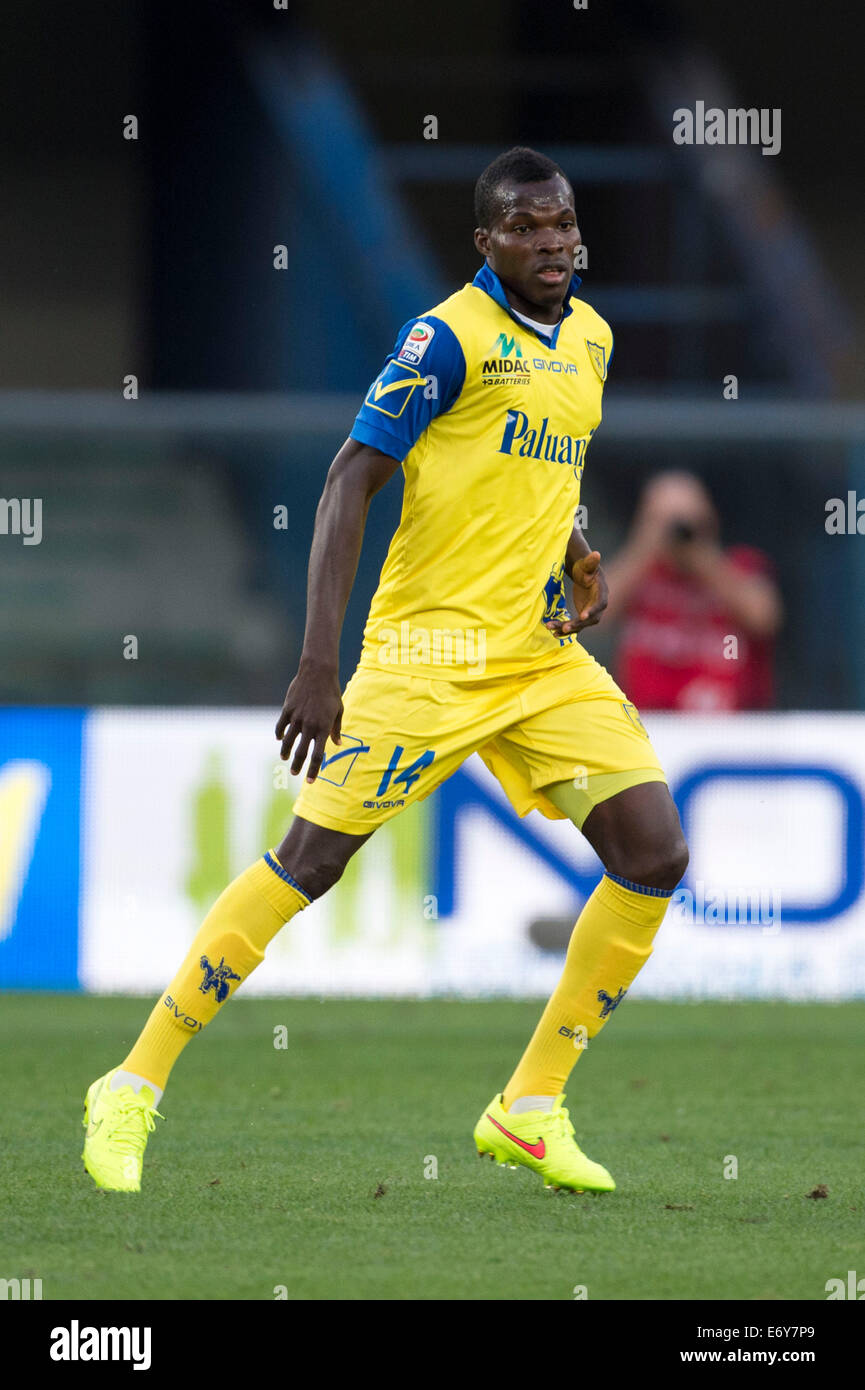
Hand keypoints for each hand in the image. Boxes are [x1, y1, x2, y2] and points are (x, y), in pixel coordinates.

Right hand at [275, 657, 343, 782]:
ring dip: (285, 752)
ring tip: (284, 758)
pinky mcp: (287, 710)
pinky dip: (279, 734)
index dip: (313, 770)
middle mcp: (309, 726)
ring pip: (287, 741)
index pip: (317, 755)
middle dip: (297, 766)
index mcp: (323, 728)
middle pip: (301, 752)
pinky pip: (281, 726)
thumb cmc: (331, 692)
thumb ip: (336, 729)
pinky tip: (279, 739)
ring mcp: (297, 718)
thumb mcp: (338, 711)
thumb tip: (337, 744)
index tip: (310, 781)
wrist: (317, 673)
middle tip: (294, 773)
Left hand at [546, 550, 607, 634]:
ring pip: (580, 625)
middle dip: (578, 624)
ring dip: (567, 628)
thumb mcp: (587, 564)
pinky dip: (564, 630)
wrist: (583, 574)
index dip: (592, 610)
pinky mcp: (582, 617)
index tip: (582, 616)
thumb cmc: (586, 567)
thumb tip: (596, 554)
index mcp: (602, 593)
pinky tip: (554, 633)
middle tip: (565, 627)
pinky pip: (575, 626)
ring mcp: (590, 613)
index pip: (600, 604)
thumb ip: (591, 561)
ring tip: (552, 630)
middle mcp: (598, 606)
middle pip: (590, 619)